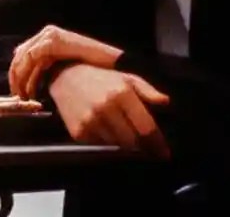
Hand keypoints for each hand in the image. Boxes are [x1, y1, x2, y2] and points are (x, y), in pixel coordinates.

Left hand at [9, 25, 122, 98]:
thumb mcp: (64, 68)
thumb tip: (28, 78)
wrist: (113, 67)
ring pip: (24, 58)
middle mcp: (47, 33)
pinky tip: (34, 90)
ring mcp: (50, 35)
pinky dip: (31, 76)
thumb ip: (48, 67)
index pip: (23, 55)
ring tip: (26, 97)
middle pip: (20, 56)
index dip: (17, 74)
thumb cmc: (92, 71)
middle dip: (17, 78)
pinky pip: (33, 58)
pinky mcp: (55, 41)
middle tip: (19, 97)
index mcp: (47, 38)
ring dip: (22, 80)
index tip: (18, 92)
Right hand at [48, 63, 170, 157]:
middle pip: (132, 141)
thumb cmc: (99, 76)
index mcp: (121, 94)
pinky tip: (103, 128)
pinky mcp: (78, 132)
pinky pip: (100, 145)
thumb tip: (165, 102)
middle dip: (139, 144)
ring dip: (122, 141)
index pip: (146, 127)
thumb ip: (147, 90)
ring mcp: (90, 121)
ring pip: (116, 145)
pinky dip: (105, 140)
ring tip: (119, 129)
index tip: (164, 153)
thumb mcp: (125, 77)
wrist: (63, 76)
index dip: (157, 143)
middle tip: (142, 142)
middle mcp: (106, 108)